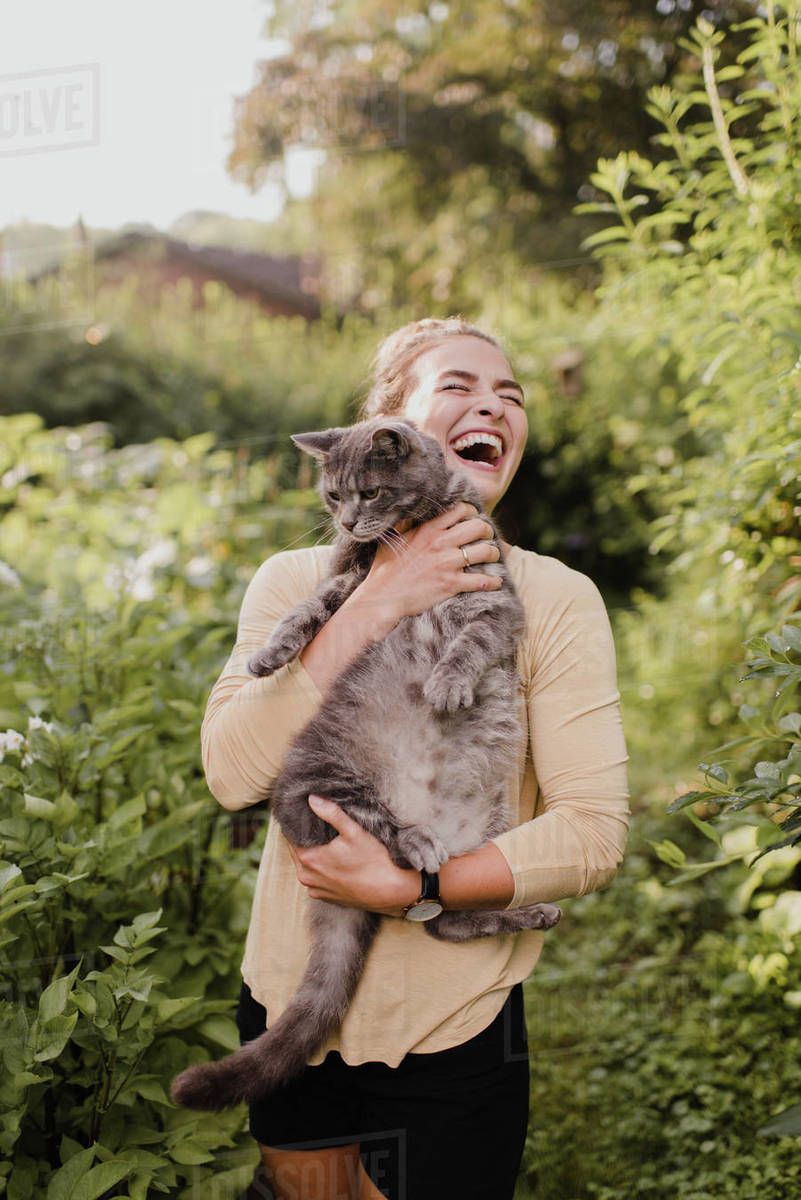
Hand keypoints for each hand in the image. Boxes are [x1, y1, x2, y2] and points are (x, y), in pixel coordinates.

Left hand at [286, 795, 418, 916]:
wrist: (392, 891)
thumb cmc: (374, 861)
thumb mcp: (354, 831)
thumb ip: (331, 813)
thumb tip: (312, 799)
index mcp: (308, 860)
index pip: (290, 837)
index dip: (297, 824)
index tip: (305, 814)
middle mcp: (307, 878)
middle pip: (297, 851)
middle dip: (304, 838)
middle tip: (318, 824)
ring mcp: (316, 890)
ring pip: (306, 866)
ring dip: (313, 854)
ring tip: (327, 841)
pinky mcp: (326, 898)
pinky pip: (316, 879)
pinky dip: (321, 869)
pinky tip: (335, 860)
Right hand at [358, 502, 501, 624]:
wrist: (382, 596)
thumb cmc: (385, 569)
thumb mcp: (393, 539)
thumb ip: (406, 524)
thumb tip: (411, 513)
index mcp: (428, 529)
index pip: (460, 510)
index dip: (472, 512)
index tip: (473, 518)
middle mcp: (441, 543)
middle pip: (479, 527)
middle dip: (487, 531)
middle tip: (486, 537)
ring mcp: (448, 564)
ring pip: (486, 551)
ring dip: (493, 553)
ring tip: (492, 556)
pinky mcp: (451, 584)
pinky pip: (482, 580)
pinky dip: (493, 581)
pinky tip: (495, 581)